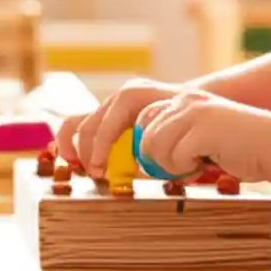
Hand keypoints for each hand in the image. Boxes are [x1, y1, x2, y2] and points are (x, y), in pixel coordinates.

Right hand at [55, 78, 183, 177]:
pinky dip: (78, 143)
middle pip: (86, 124)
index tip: (100, 172)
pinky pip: (86, 126)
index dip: (98, 151)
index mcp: (132, 96)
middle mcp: (117, 98)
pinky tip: (76, 161)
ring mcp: (112, 105)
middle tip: (92, 174)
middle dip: (85, 151)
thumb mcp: (175, 128)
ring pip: (79, 123)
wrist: (196, 102)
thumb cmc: (188, 117)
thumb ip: (154, 144)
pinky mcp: (110, 115)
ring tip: (75, 166)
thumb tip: (138, 166)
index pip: (104, 125)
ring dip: (74, 146)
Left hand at [135, 90, 270, 180]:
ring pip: (154, 146)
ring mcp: (194, 112)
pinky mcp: (202, 128)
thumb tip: (141, 157)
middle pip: (144, 136)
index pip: (143, 120)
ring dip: (172, 165)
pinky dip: (186, 168)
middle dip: (157, 159)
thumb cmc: (240, 151)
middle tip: (183, 169)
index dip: (145, 146)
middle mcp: (186, 101)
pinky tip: (206, 165)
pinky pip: (174, 156)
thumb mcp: (201, 140)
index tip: (158, 165)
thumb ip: (175, 141)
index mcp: (185, 101)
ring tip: (197, 166)